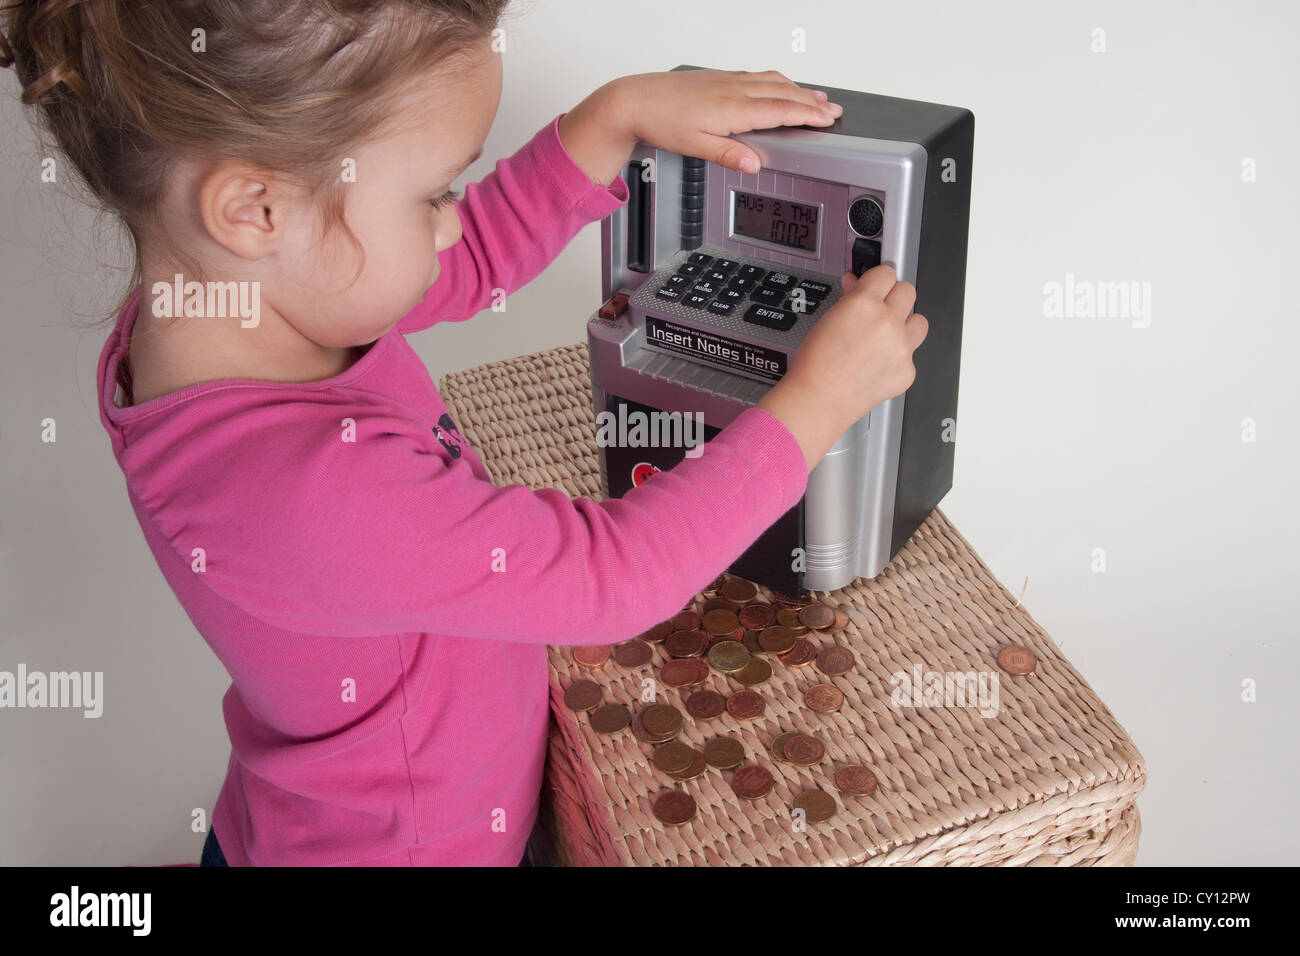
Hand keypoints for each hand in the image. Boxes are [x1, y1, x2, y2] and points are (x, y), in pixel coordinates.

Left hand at [557, 69, 841, 187]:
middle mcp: (734, 90)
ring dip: (798, 89)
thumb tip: (754, 164)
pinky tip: (779, 85)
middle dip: (811, 102)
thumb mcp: (694, 147)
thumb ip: (727, 154)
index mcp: (733, 108)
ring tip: (816, 97)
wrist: (636, 100)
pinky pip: (758, 77)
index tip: (828, 118)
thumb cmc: (661, 122)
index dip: (808, 115)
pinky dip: (777, 82)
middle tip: (834, 109)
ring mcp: (728, 81)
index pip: (780, 111)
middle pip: (783, 93)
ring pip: (772, 81)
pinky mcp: (719, 78)